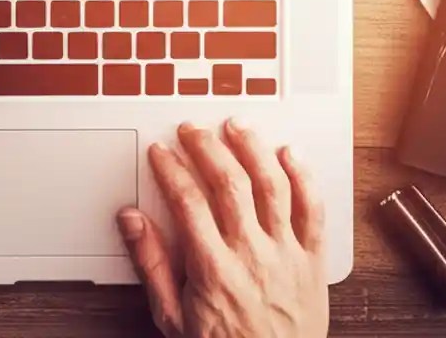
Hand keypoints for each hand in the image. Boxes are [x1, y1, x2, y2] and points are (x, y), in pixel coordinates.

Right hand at [117, 121, 327, 337]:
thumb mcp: (172, 317)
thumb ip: (152, 264)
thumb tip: (132, 221)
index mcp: (213, 269)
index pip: (188, 201)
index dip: (171, 169)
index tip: (161, 152)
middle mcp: (252, 254)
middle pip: (230, 183)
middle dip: (207, 148)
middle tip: (192, 129)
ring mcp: (287, 254)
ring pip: (273, 186)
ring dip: (253, 149)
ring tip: (237, 126)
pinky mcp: (313, 258)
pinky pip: (312, 209)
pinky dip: (303, 176)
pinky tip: (289, 154)